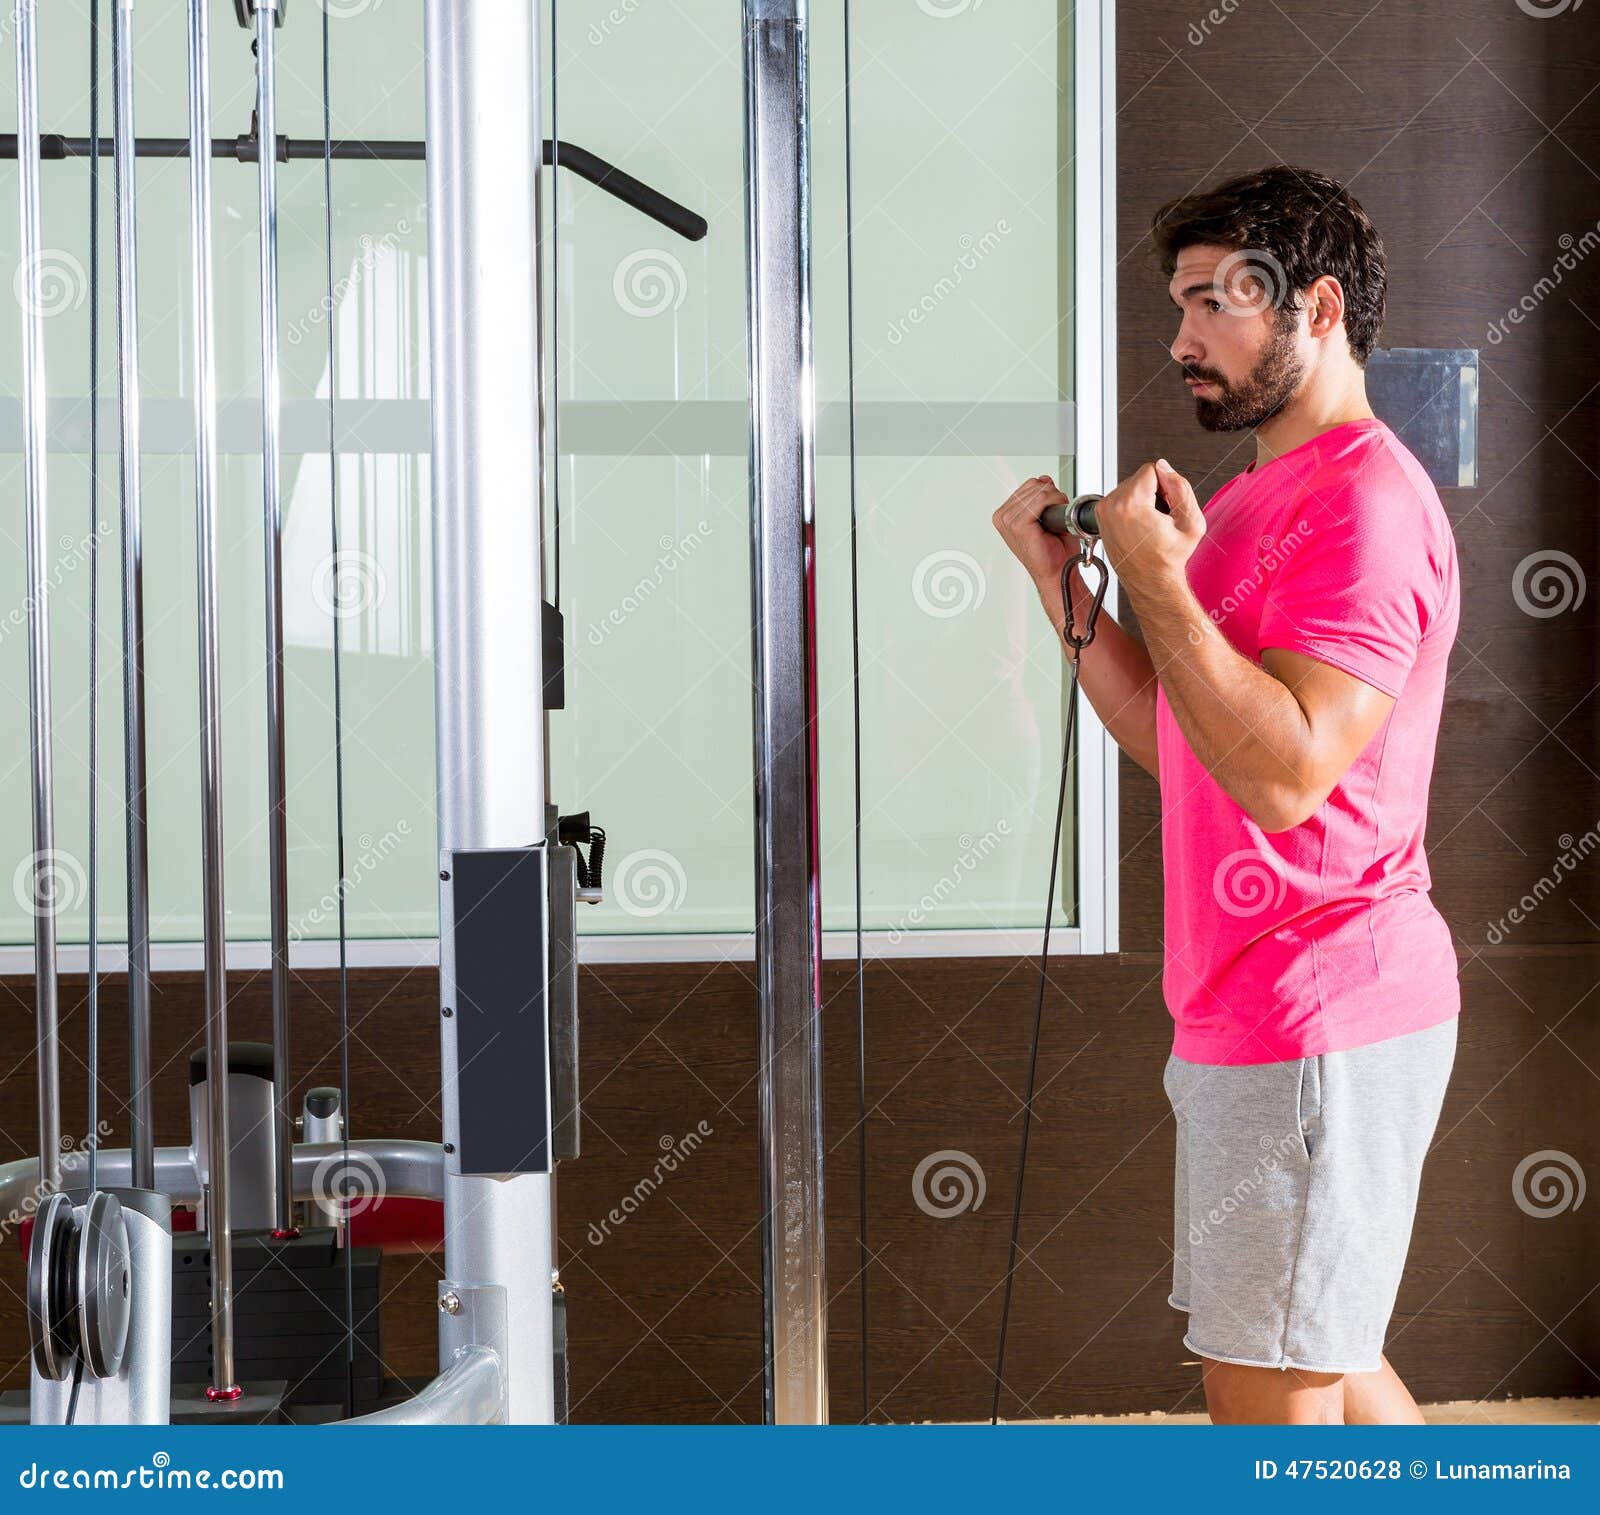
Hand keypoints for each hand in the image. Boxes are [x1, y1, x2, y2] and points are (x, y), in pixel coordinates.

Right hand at [991, 474, 1071, 587]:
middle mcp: (1003, 516)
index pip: (1030, 484)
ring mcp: (1007, 520)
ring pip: (1040, 490)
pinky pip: (1041, 499)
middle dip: (1052, 496)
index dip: (1048, 493)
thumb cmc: (1054, 550)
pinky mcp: (1017, 524)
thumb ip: (1043, 495)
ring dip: (1055, 502)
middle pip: (1035, 484)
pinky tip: (1054, 521)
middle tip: (1055, 518)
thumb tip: (1043, 479)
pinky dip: (1054, 504)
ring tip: (1054, 522)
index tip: (1051, 511)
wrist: (1058, 570)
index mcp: (1006, 513)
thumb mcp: (1048, 514)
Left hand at [1094, 459, 1204, 595]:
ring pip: (1131, 486)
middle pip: (1139, 477)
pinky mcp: (1101, 518)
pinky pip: (1122, 499)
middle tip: (1161, 518)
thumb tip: (1165, 467)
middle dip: (1154, 492)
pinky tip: (1141, 526)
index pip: (1151, 469)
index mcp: (1130, 505)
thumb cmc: (1167, 559)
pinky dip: (1133, 507)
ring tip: (1151, 523)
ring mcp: (1103, 513)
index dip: (1167, 485)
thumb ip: (1180, 487)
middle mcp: (1110, 507)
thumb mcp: (1190, 522)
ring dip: (1144, 499)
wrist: (1150, 582)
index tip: (1168, 505)